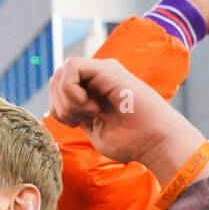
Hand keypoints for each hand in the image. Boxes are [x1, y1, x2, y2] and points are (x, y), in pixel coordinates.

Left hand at [49, 57, 208, 182]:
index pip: (57, 90)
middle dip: (60, 105)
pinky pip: (71, 68)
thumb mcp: (93, 128)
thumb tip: (52, 108)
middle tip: (81, 120)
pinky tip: (92, 106)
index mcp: (91, 92)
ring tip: (92, 113)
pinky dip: (72, 91)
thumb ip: (75, 114)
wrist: (155, 141)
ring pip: (60, 73)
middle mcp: (96, 78)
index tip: (77, 125)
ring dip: (68, 100)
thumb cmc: (131, 141)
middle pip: (55, 79)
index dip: (58, 109)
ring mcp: (101, 71)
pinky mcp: (106, 68)